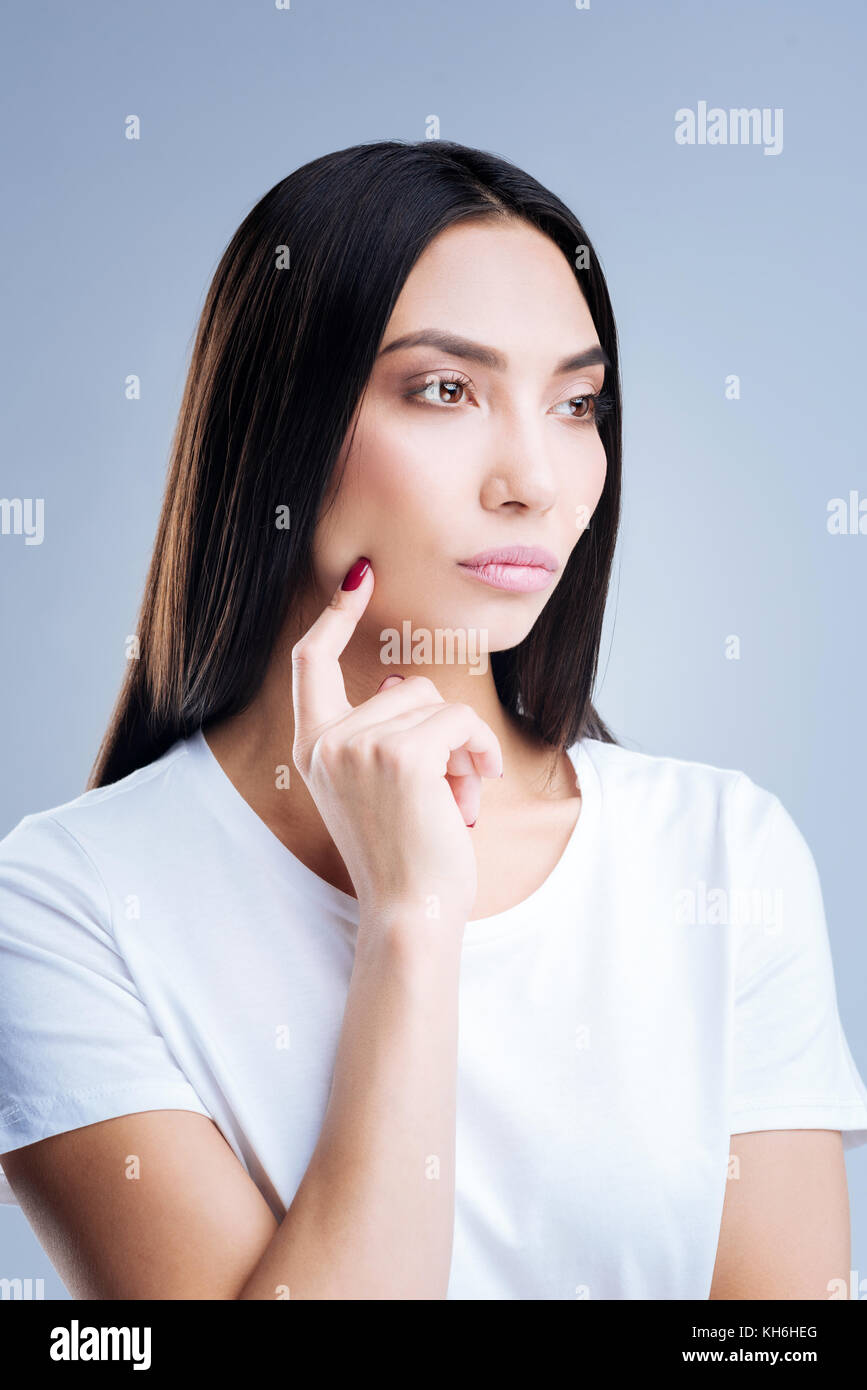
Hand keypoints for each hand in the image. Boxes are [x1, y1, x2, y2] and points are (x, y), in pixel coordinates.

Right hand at [290, 558, 502, 925]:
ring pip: (435, 705)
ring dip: (462, 750)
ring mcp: (360, 745)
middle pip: (402, 688)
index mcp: (312, 749)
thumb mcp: (377, 787)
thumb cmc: (402, 858)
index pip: (310, 663)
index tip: (358, 580)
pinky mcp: (401, 753)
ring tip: (455, 802)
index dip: (334, 618)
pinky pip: (458, 722)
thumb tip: (400, 681)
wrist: (409, 912)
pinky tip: (473, 793)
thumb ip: (380, 733)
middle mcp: (327, 742)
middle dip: (440, 732)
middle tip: (449, 788)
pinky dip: (478, 752)